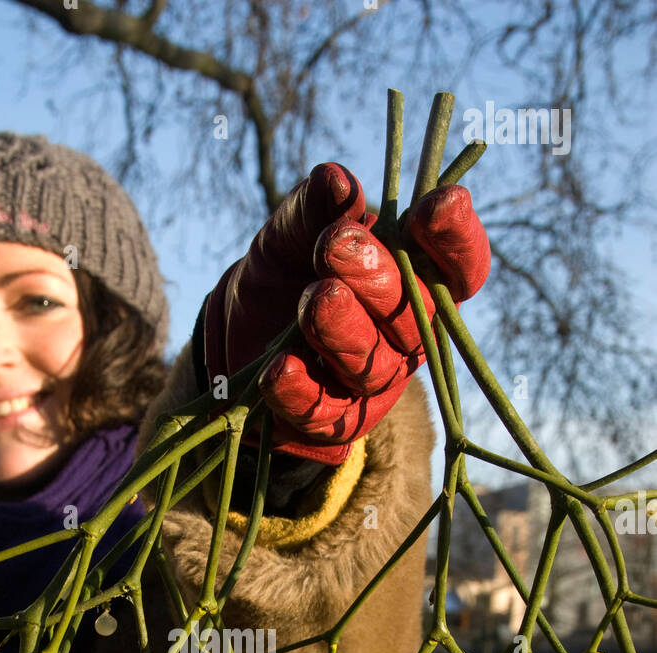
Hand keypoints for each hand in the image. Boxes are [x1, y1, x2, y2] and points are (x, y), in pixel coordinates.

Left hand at [202, 163, 490, 464]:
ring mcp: (373, 382)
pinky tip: (278, 367)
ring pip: (373, 366)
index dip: (456, 239)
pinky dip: (300, 390)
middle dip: (378, 278)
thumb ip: (315, 206)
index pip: (461, 266)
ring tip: (313, 298)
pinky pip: (323, 412)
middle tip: (334, 243)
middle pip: (416, 317)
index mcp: (419, 281)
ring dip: (343, 331)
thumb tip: (337, 182)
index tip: (434, 205)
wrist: (239, 330)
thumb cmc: (288, 269)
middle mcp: (408, 336)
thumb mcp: (292, 230)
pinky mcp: (334, 421)